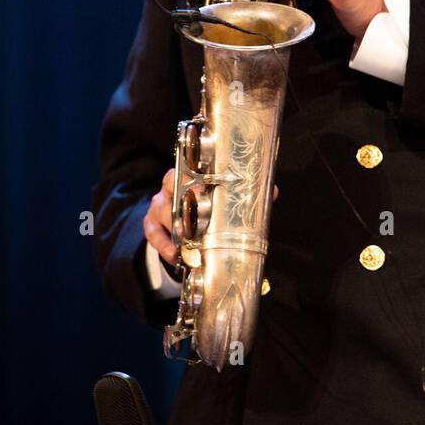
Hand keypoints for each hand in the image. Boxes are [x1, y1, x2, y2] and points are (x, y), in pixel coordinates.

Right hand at [145, 170, 277, 264]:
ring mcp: (158, 204)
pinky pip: (153, 233)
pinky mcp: (151, 224)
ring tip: (189, 243)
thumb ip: (244, 192)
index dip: (195, 177)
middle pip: (172, 187)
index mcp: (188, 173)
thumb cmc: (203, 201)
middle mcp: (171, 186)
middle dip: (184, 203)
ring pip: (163, 211)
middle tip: (198, 218)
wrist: (178, 215)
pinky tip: (175, 255)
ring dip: (176, 228)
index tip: (205, 187)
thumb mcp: (220, 195)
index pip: (188, 168)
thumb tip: (273, 192)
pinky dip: (164, 245)